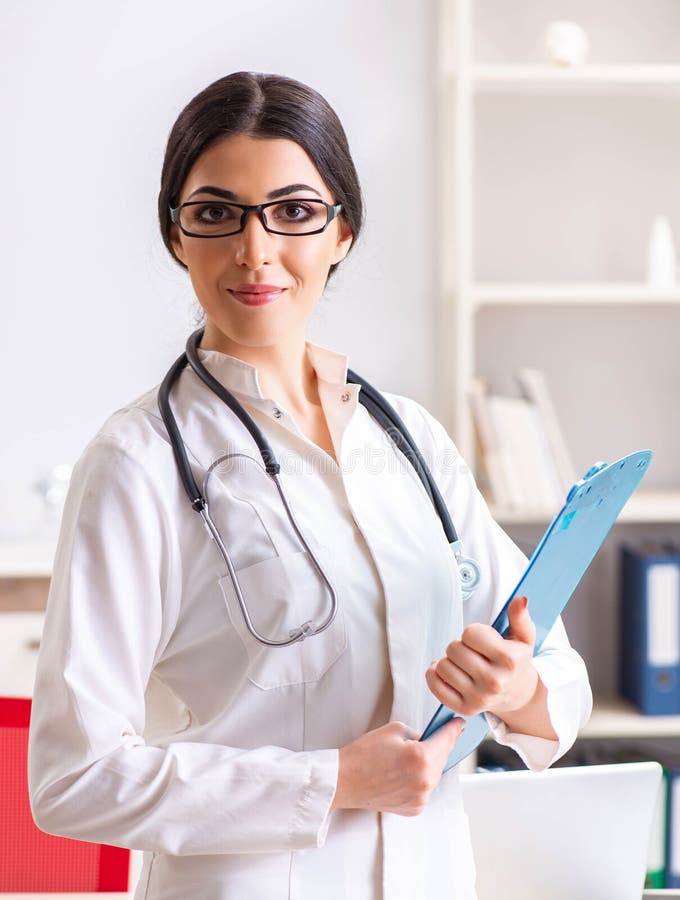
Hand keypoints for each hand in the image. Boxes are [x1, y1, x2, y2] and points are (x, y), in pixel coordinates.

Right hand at [332, 716, 464, 816]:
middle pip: (443, 758)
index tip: (459, 724)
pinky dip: (419, 779)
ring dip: (428, 764)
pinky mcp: (413, 809)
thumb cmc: (364, 754)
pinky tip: (404, 772)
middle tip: (432, 735)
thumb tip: (429, 740)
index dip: (454, 729)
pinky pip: (424, 789)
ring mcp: (420, 798)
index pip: (446, 740)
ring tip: (410, 756)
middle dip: (439, 746)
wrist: (343, 781)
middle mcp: (425, 781)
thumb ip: (418, 734)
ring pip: (434, 775)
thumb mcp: (394, 730)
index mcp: (422, 758)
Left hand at [425, 596, 538, 719]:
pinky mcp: (465, 708)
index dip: (473, 633)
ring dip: (449, 661)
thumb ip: (520, 617)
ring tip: (464, 664)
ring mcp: (479, 697)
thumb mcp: (524, 638)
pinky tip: (450, 673)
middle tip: (473, 653)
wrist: (518, 695)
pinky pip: (434, 684)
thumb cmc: (516, 663)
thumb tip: (520, 600)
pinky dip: (435, 675)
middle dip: (460, 646)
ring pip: (442, 666)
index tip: (482, 640)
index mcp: (509, 660)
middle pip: (453, 648)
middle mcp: (494, 681)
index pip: (470, 633)